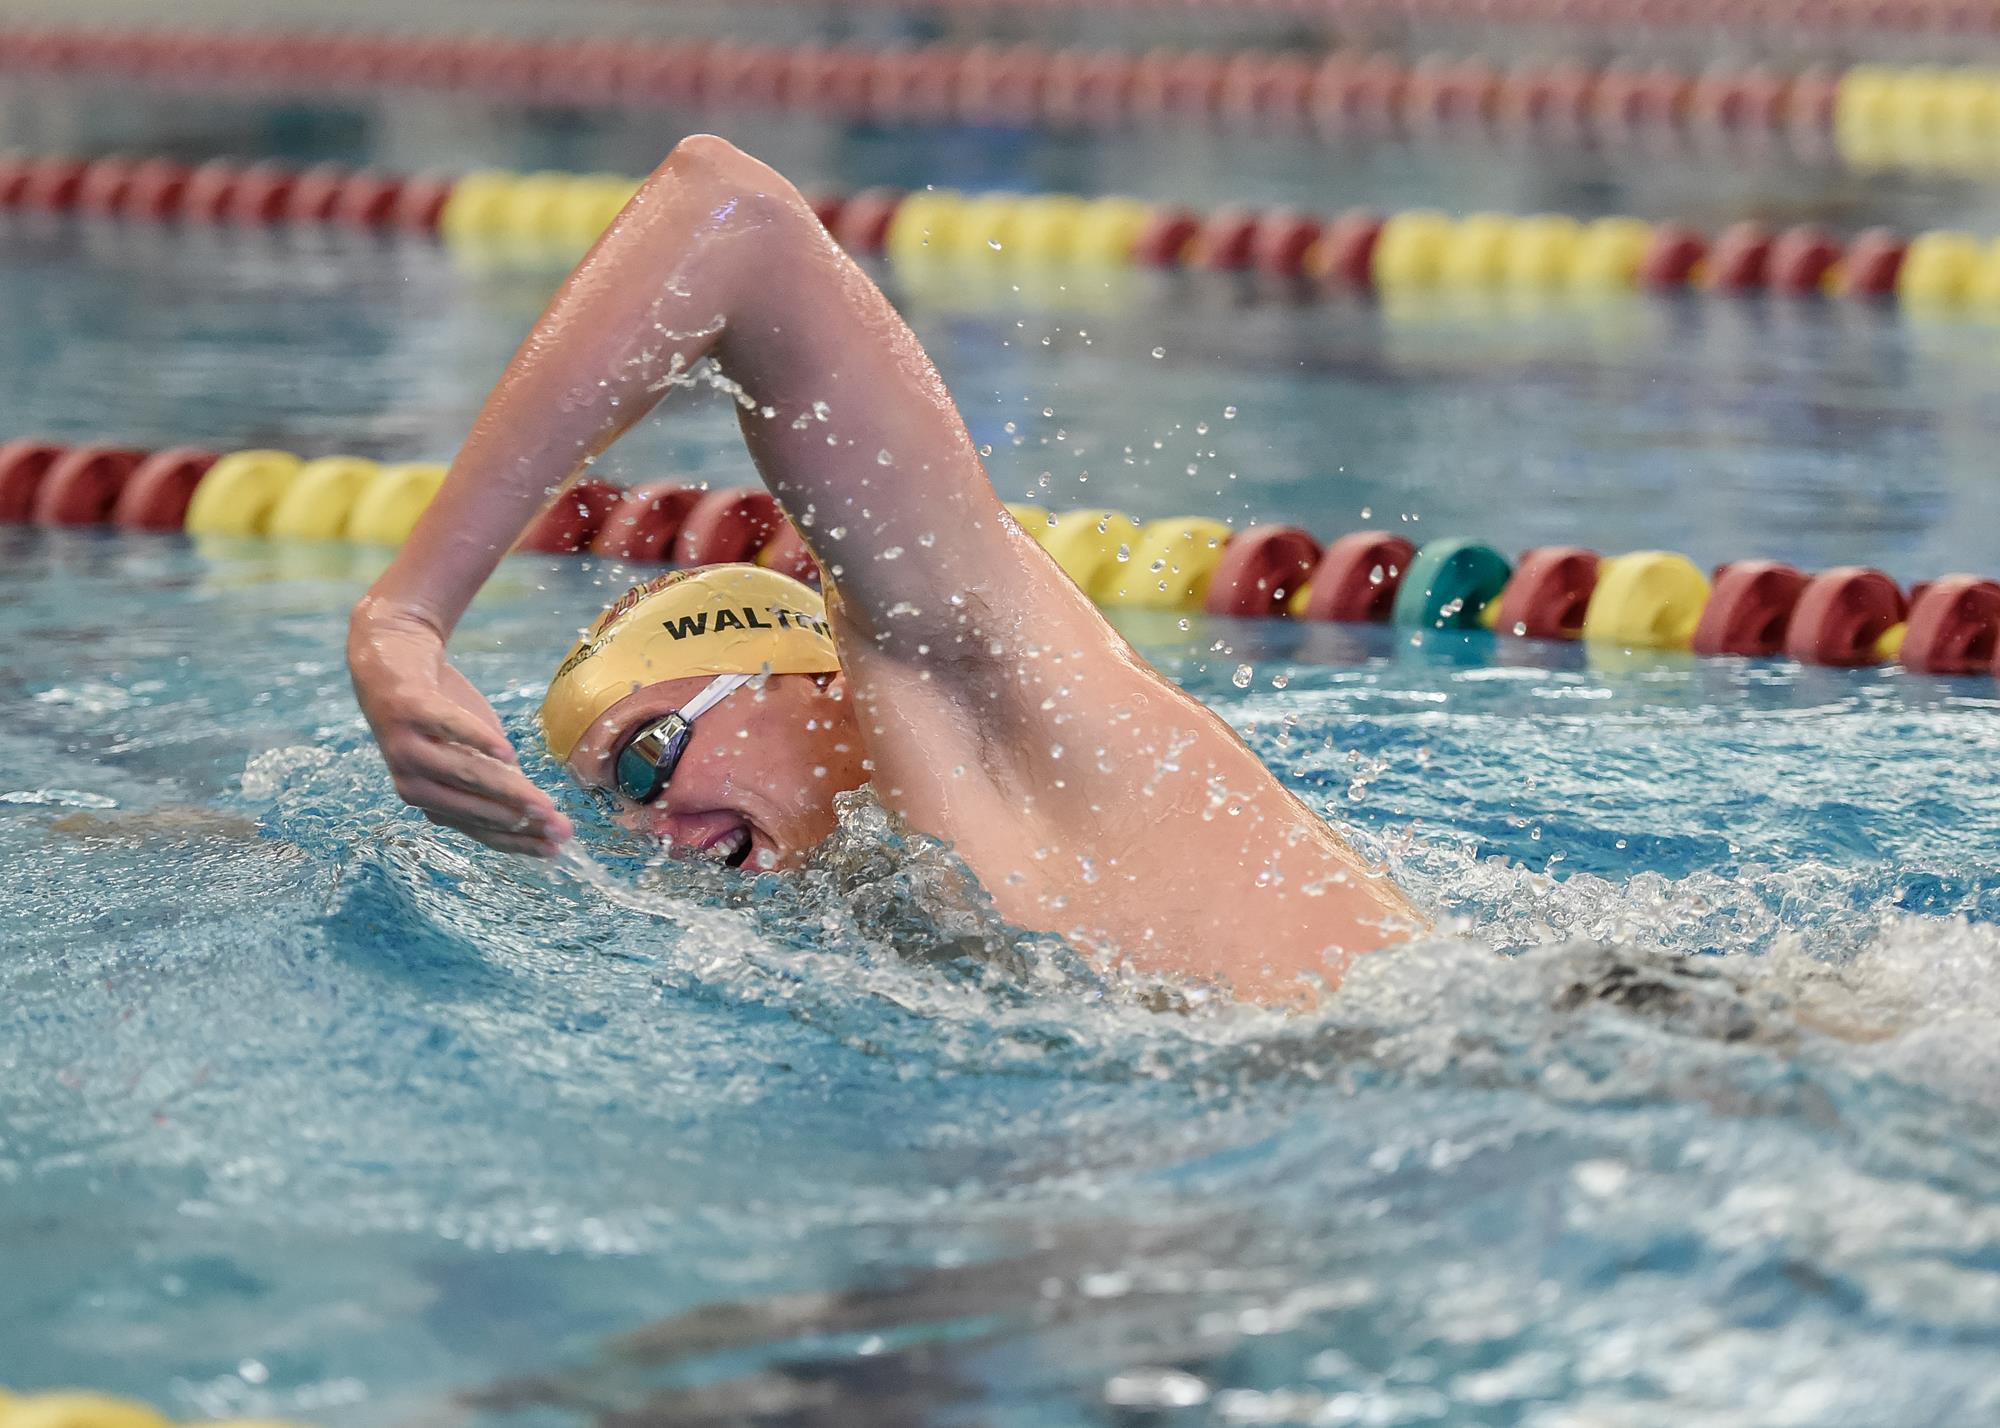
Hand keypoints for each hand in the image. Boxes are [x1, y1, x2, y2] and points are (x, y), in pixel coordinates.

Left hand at [348, 597, 572, 855]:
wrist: (395, 654)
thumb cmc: (440, 709)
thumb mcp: (475, 751)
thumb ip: (498, 779)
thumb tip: (538, 812)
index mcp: (431, 799)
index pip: (480, 829)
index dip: (519, 840)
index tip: (557, 847)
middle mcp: (412, 782)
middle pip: (472, 807)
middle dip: (520, 819)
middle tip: (561, 828)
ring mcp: (405, 746)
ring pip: (462, 773)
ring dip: (504, 789)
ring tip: (541, 801)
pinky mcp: (408, 708)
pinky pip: (445, 727)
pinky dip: (476, 739)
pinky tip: (505, 750)